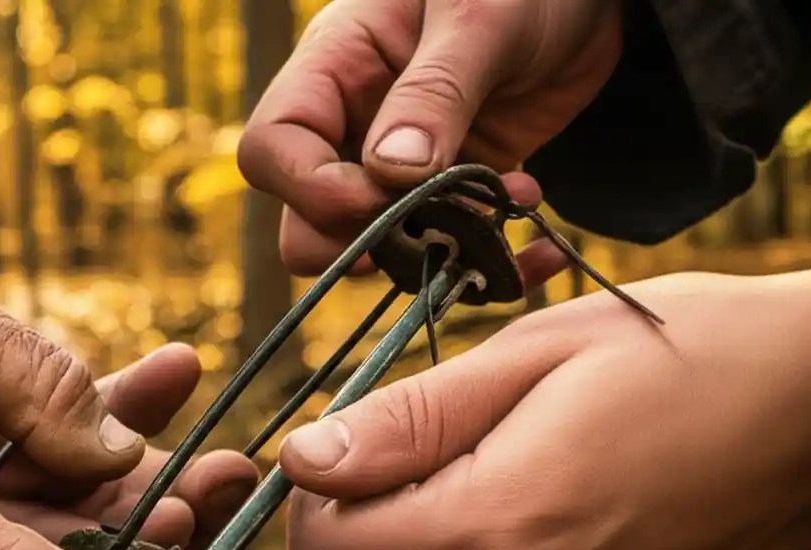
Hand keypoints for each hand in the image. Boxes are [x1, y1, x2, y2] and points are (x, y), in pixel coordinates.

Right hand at [239, 0, 621, 273]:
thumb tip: (388, 173)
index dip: (312, 189)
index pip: (272, 149)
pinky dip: (487, 263)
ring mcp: (400, 168)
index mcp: (334, 67)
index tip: (383, 195)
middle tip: (438, 222)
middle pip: (305, 219)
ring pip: (371, 248)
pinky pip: (443, 251)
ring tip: (506, 205)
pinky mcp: (451, 193)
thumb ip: (433, 93)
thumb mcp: (480, 19)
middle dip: (364, 240)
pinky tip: (537, 237)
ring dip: (436, 253)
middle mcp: (353, 124)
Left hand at [280, 263, 810, 549]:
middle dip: (385, 507)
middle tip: (463, 428)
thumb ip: (407, 419)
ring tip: (525, 453)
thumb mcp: (532, 353)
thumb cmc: (681, 347)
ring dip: (444, 530)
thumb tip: (301, 462)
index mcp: (506, 530)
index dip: (321, 492)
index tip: (367, 432)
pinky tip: (569, 495)